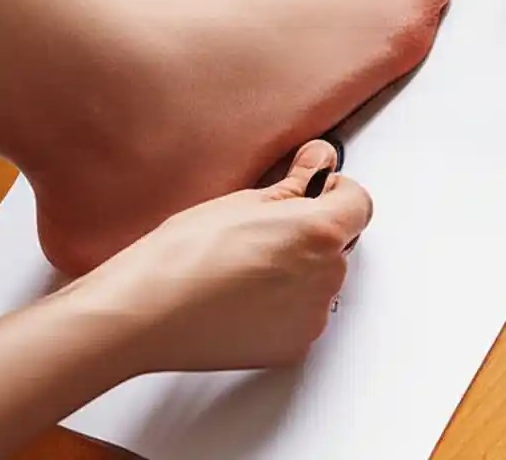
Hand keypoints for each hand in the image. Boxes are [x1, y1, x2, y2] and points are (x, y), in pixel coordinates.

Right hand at [58, 140, 371, 370]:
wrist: (146, 313)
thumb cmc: (182, 257)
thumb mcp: (241, 201)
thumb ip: (294, 182)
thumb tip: (319, 160)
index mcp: (319, 234)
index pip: (358, 202)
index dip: (333, 192)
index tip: (310, 190)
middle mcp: (327, 277)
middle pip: (338, 243)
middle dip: (311, 232)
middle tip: (261, 231)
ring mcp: (312, 316)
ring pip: (320, 280)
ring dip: (297, 270)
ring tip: (242, 267)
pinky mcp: (293, 346)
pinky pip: (301, 314)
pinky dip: (282, 305)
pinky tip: (240, 296)